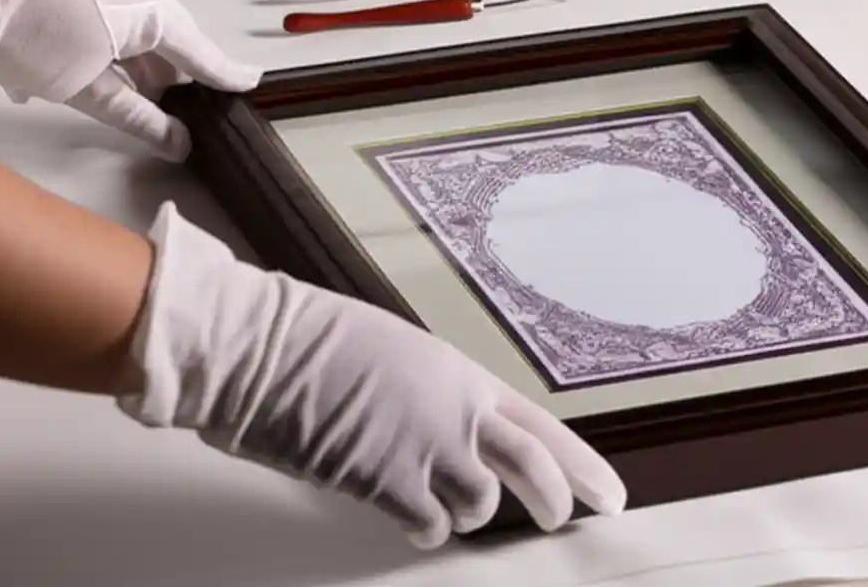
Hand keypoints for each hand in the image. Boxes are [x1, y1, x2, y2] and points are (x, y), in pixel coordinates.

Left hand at [0, 0, 260, 161]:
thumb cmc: (33, 35)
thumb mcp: (90, 89)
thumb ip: (140, 118)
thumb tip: (180, 144)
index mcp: (150, 15)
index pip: (200, 53)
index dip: (225, 74)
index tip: (251, 85)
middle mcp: (135, 0)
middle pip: (172, 49)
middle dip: (181, 84)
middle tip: (192, 121)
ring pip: (143, 42)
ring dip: (146, 77)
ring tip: (151, 114)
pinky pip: (117, 31)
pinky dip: (120, 62)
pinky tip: (112, 87)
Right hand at [118, 202, 626, 548]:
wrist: (262, 345)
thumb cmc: (311, 338)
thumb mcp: (397, 353)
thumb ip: (433, 393)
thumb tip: (444, 425)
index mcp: (460, 373)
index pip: (540, 424)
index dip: (580, 462)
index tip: (605, 489)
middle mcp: (454, 409)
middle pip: (533, 466)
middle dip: (555, 499)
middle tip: (560, 518)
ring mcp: (423, 445)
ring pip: (480, 503)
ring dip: (467, 512)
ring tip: (442, 506)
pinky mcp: (385, 480)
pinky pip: (428, 524)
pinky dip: (424, 529)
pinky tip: (411, 523)